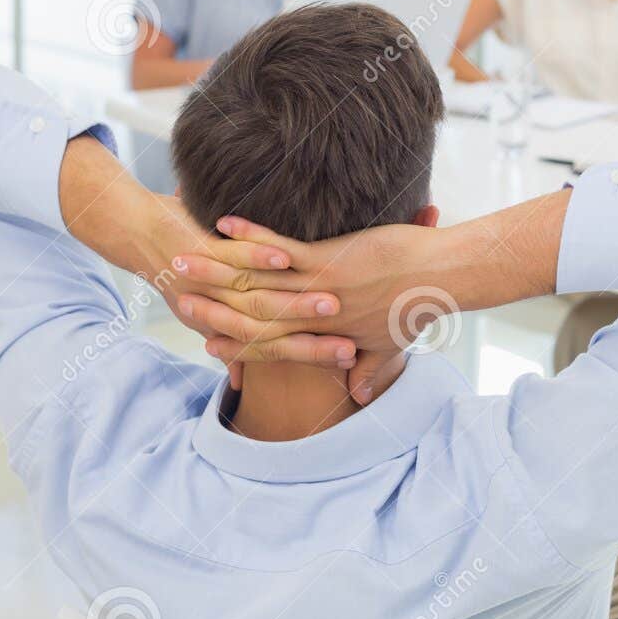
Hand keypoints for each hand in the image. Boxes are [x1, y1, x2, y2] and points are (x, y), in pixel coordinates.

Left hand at [135, 196, 358, 386]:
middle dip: (315, 339)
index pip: (277, 348)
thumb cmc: (182, 277)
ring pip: (260, 296)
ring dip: (295, 300)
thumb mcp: (203, 317)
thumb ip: (229, 350)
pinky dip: (261, 254)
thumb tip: (238, 385)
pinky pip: (237, 255)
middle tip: (350, 347)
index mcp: (229, 325)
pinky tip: (285, 256)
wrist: (142, 237)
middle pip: (276, 331)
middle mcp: (221, 310)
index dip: (311, 355)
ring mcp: (213, 281)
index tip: (346, 359)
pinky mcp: (206, 248)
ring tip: (330, 302)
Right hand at [172, 216, 455, 404]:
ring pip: (254, 281)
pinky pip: (277, 248)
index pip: (268, 342)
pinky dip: (248, 236)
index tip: (206, 342)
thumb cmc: (420, 307)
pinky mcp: (328, 260)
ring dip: (214, 266)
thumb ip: (371, 371)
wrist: (442, 277)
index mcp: (324, 335)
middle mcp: (312, 316)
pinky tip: (222, 223)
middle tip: (175, 293)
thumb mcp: (393, 348)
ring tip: (181, 257)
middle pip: (249, 312)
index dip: (234, 343)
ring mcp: (317, 288)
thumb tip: (358, 395)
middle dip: (208, 303)